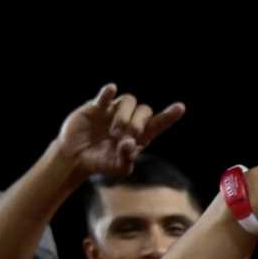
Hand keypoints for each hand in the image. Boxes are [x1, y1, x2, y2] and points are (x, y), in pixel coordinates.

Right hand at [54, 84, 185, 177]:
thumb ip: (127, 159)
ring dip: (125, 115)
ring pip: (129, 100)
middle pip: (145, 110)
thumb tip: (130, 143)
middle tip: (125, 136)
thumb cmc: (101, 163)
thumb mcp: (118, 168)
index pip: (159, 123)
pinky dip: (109, 92)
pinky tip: (111, 90)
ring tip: (114, 132)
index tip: (181, 108)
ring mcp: (114, 111)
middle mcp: (130, 120)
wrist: (76, 157)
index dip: (169, 116)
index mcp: (140, 136)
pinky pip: (105, 95)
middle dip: (138, 122)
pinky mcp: (96, 106)